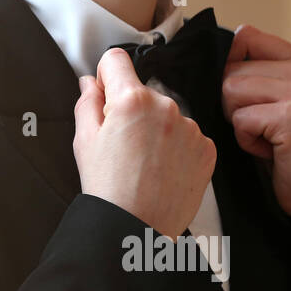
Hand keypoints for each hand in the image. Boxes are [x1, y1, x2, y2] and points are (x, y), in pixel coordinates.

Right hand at [73, 46, 215, 238]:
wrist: (137, 229)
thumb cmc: (109, 190)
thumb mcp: (83, 141)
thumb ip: (87, 102)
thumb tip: (91, 82)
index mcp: (131, 100)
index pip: (116, 60)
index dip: (105, 76)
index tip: (105, 94)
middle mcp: (166, 107)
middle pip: (143, 91)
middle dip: (131, 109)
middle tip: (121, 144)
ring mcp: (190, 128)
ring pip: (166, 114)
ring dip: (156, 129)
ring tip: (143, 162)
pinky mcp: (206, 148)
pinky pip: (187, 136)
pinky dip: (175, 148)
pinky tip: (162, 169)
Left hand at [222, 24, 290, 290]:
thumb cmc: (289, 149)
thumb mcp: (277, 100)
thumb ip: (254, 74)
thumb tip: (202, 57)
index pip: (245, 36)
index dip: (230, 65)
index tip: (243, 95)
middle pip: (230, 69)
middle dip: (232, 103)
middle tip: (262, 127)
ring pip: (229, 91)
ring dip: (238, 122)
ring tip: (266, 137)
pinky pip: (239, 119)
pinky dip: (245, 140)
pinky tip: (270, 150)